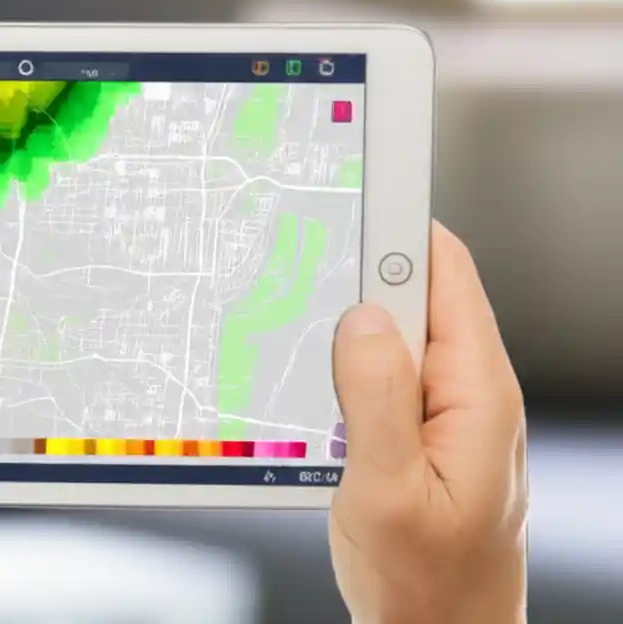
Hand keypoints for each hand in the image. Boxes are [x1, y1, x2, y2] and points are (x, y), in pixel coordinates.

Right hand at [329, 222, 527, 622]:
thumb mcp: (387, 491)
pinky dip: (347, 370)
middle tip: (297, 265)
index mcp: (477, 395)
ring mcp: (448, 415)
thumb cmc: (425, 585)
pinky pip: (386, 379)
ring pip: (394, 339)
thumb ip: (377, 397)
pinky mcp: (423, 436)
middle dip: (359, 278)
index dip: (398, 226)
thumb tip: (363, 316)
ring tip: (296, 333)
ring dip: (347, 330)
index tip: (354, 190)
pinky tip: (313, 385)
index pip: (444, 276)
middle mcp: (471, 395)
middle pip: (416, 298)